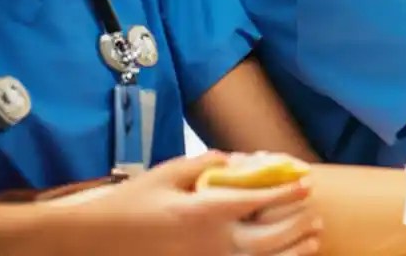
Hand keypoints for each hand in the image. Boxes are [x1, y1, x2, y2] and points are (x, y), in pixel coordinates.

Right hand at [70, 152, 320, 255]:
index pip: (260, 199)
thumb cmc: (127, 204)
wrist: (90, 243)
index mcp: (204, 211)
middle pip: (272, 236)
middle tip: (315, 212)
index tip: (307, 182)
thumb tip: (236, 160)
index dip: (289, 190)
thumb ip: (205, 164)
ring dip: (294, 251)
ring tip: (313, 240)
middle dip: (299, 222)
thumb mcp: (165, 174)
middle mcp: (211, 243)